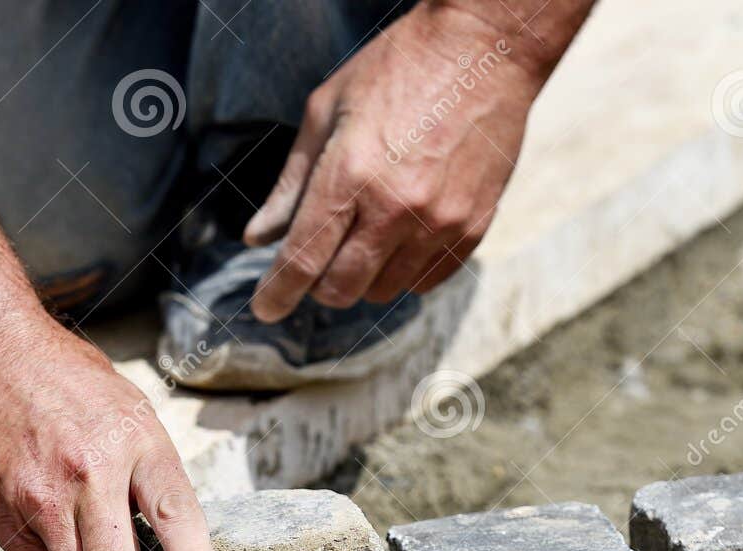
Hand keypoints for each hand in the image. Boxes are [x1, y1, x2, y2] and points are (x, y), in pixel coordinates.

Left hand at [246, 0, 592, 321]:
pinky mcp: (472, 228)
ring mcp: (439, 222)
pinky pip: (426, 282)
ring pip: (383, 291)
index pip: (303, 260)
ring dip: (365, 276)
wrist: (484, 48)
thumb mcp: (326, 112)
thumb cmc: (397, 69)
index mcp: (349, 174)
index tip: (266, 309)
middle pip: (341, 289)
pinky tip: (402, 237)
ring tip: (368, 234)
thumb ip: (291, 183)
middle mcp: (395, 207)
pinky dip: (405, 272)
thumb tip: (257, 238)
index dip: (277, 294)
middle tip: (320, 258)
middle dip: (319, 283)